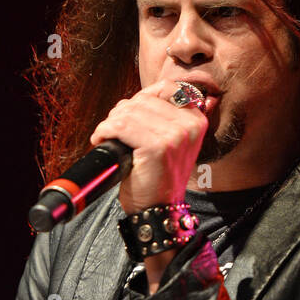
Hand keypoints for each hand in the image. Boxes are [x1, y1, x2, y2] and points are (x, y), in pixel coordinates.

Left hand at [89, 80, 207, 214]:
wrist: (158, 211)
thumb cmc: (158, 179)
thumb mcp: (171, 143)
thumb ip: (163, 116)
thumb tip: (139, 97)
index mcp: (196, 120)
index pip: (165, 88)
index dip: (141, 99)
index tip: (129, 115)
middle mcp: (189, 125)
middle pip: (143, 99)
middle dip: (122, 113)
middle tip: (114, 133)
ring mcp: (174, 136)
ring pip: (129, 111)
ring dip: (110, 124)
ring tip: (108, 138)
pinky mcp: (156, 147)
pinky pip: (121, 126)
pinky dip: (105, 132)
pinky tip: (102, 141)